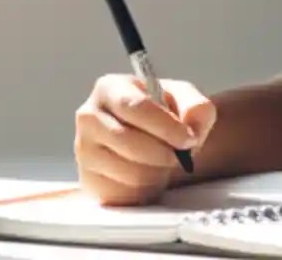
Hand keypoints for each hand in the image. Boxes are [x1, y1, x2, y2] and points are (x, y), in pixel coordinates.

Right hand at [74, 74, 216, 205]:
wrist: (151, 139)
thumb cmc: (163, 115)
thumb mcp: (185, 100)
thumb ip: (196, 106)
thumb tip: (191, 126)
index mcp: (111, 89)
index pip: (134, 107)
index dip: (165, 126)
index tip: (187, 139)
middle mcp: (89, 117)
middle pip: (127, 141)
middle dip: (162, 152)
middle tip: (179, 155)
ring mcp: (84, 151)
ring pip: (127, 171)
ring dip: (156, 172)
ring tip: (163, 162)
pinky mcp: (89, 181)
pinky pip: (123, 193)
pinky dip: (145, 189)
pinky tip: (150, 174)